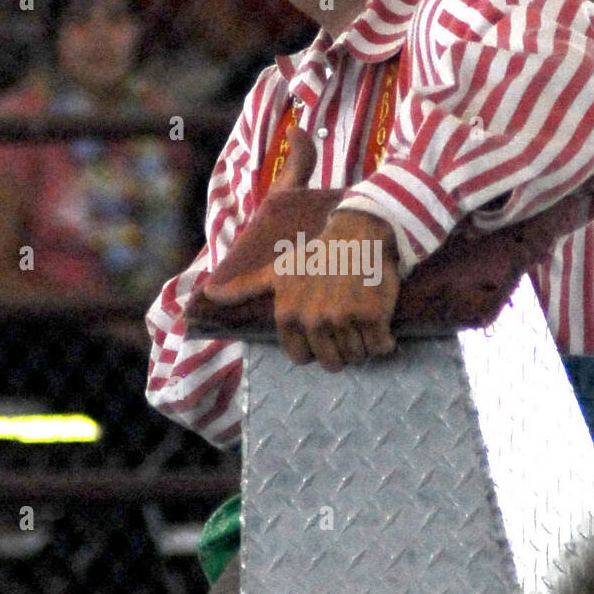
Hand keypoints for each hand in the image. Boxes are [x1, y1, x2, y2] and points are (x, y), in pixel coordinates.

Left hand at [202, 129, 400, 369]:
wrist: (359, 231)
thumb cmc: (317, 254)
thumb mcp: (277, 270)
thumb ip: (244, 286)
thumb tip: (207, 293)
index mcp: (288, 315)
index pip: (302, 358)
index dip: (315, 345)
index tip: (324, 325)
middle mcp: (313, 320)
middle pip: (331, 362)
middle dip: (342, 348)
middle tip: (347, 320)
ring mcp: (343, 319)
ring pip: (357, 355)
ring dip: (364, 342)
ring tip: (361, 313)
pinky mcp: (372, 316)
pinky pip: (382, 346)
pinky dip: (385, 338)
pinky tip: (379, 316)